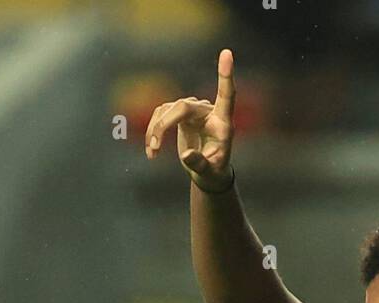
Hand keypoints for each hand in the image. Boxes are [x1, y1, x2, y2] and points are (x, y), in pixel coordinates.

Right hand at [145, 47, 235, 191]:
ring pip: (168, 110)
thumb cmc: (214, 172)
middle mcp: (208, 111)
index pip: (226, 95)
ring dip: (156, 130)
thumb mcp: (210, 173)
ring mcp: (193, 110)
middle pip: (183, 106)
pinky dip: (153, 131)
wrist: (209, 173)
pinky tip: (152, 150)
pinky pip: (161, 115)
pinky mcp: (179, 113)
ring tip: (152, 153)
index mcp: (223, 122)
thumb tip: (186, 154)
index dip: (226, 75)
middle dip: (165, 124)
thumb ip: (200, 164)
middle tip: (155, 146)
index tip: (227, 53)